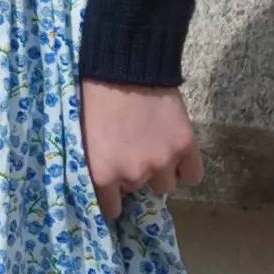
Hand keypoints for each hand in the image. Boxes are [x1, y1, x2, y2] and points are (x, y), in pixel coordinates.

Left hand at [80, 78, 203, 221]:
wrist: (124, 65)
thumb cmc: (92, 94)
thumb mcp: (81, 135)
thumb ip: (92, 163)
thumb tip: (98, 183)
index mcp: (102, 173)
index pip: (109, 209)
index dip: (110, 198)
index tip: (111, 192)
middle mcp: (133, 174)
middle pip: (135, 189)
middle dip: (131, 173)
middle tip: (128, 149)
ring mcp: (162, 161)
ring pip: (164, 185)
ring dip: (158, 170)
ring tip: (151, 146)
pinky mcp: (185, 147)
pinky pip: (193, 176)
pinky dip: (187, 168)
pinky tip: (178, 155)